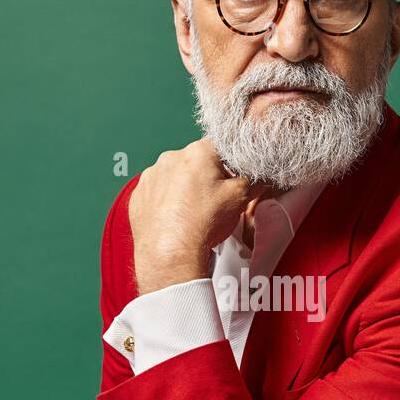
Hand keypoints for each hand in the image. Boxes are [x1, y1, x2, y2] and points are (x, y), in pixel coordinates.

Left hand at [128, 139, 267, 294]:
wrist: (170, 253)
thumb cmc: (203, 223)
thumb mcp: (240, 198)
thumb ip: (253, 180)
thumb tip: (260, 176)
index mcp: (197, 152)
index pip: (221, 147)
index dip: (231, 164)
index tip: (233, 180)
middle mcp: (170, 158)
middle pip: (196, 161)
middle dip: (207, 177)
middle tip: (214, 201)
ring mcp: (151, 176)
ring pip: (175, 176)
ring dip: (184, 188)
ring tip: (193, 212)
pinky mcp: (139, 194)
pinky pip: (157, 192)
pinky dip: (166, 201)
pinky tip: (176, 217)